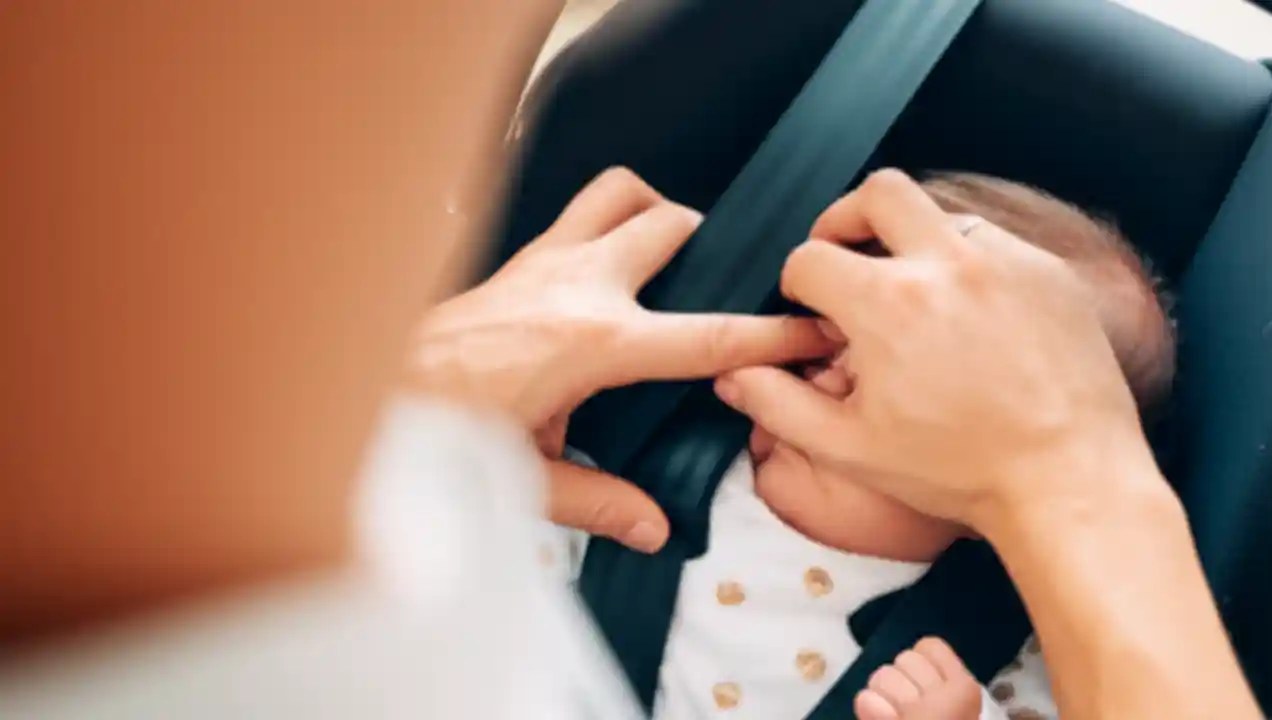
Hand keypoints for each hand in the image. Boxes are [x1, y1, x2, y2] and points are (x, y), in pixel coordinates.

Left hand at [408, 167, 833, 550]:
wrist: (373, 387)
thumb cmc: (446, 429)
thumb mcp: (529, 478)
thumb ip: (599, 501)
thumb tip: (655, 529)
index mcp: (598, 343)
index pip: (706, 335)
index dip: (769, 335)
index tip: (811, 331)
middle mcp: (580, 285)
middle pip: (671, 227)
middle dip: (713, 244)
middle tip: (728, 277)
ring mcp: (547, 260)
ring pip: (621, 192)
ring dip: (655, 208)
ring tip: (674, 246)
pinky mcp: (521, 257)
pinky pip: (579, 211)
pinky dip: (608, 217)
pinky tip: (610, 262)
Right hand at [714, 169, 1151, 532]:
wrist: (1068, 482)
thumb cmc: (959, 470)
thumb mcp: (850, 448)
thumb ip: (779, 404)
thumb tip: (733, 375)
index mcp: (885, 304)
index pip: (811, 257)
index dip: (797, 284)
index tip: (810, 311)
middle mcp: (944, 264)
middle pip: (878, 193)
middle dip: (846, 218)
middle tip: (844, 254)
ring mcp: (1004, 261)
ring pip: (940, 212)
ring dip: (911, 241)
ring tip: (911, 291)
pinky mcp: (1049, 273)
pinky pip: (995, 243)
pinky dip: (968, 265)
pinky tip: (970, 315)